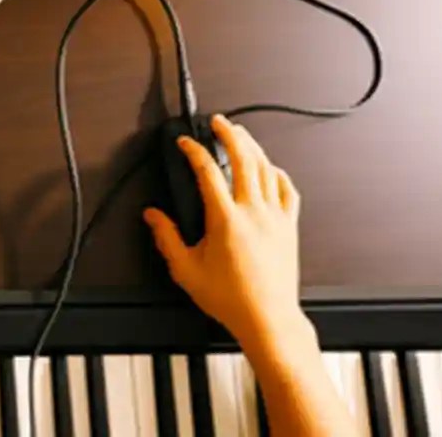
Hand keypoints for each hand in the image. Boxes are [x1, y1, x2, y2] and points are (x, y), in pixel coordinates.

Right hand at [143, 115, 306, 349]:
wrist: (269, 318)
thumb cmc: (232, 299)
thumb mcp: (186, 270)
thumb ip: (166, 238)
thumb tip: (153, 216)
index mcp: (226, 221)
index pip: (207, 173)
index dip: (193, 151)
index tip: (184, 143)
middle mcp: (254, 213)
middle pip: (244, 158)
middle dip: (229, 134)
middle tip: (219, 122)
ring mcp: (275, 217)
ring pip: (267, 168)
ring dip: (253, 147)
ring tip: (241, 135)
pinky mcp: (289, 226)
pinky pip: (287, 189)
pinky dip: (277, 172)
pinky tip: (271, 167)